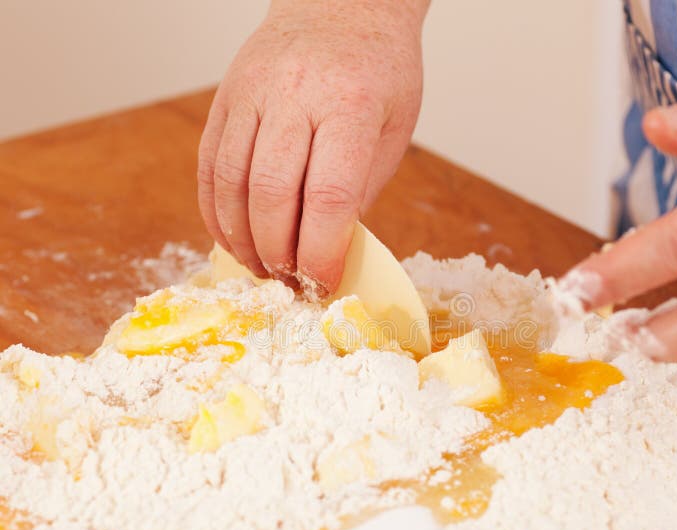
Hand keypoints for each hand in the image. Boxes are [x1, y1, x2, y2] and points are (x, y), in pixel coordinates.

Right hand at [198, 0, 428, 296]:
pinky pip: (209, 165)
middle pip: (271, 194)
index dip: (321, 251)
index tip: (322, 281)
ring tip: (261, 269)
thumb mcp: (394, 128)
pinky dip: (215, 211)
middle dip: (278, 253)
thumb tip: (331, 248)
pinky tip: (231, 238)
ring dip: (242, 240)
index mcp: (351, 106)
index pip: (329, 196)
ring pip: (232, 183)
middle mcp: (295, 96)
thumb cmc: (377, 70)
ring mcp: (252, 93)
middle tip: (290, 283)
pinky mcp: (226, 98)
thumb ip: (363, 187)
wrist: (340, 4)